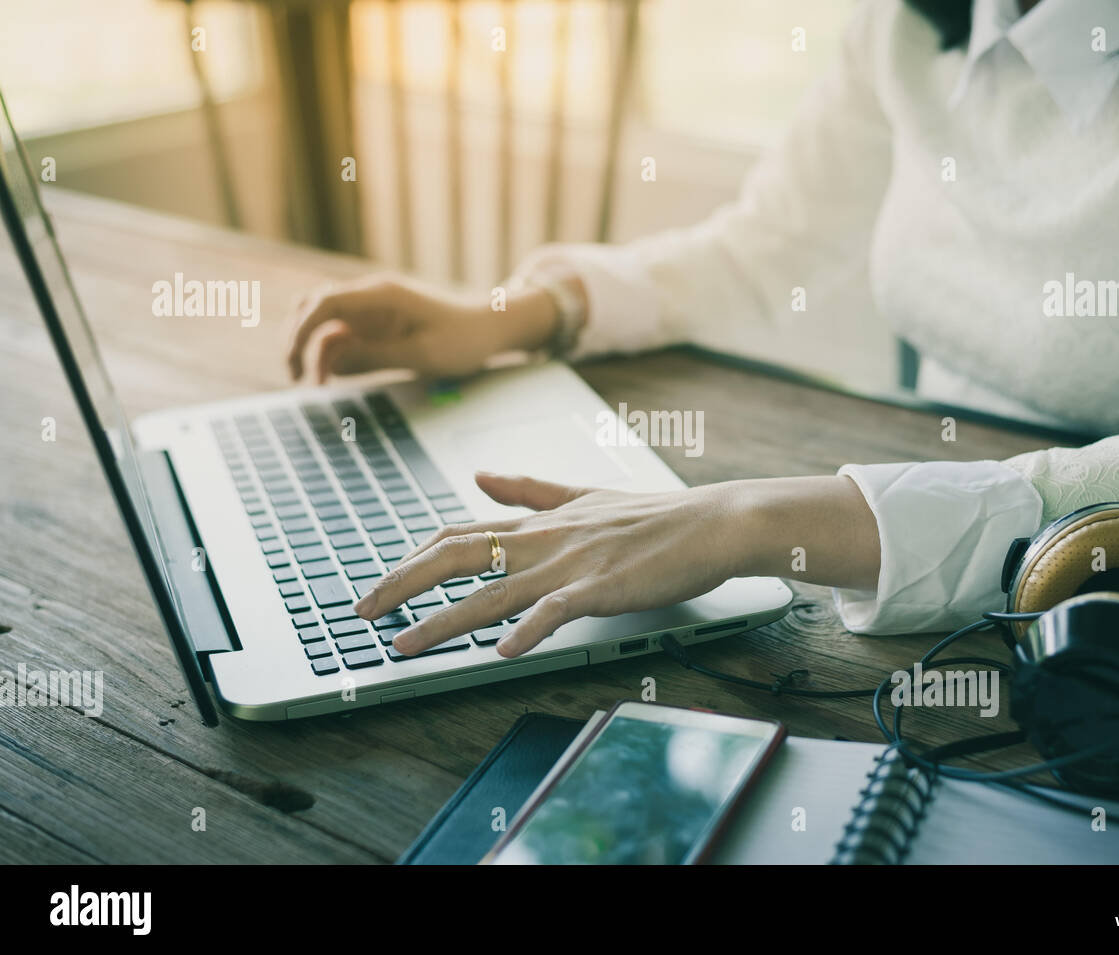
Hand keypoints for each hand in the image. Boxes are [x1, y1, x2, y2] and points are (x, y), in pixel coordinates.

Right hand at [285, 273, 557, 383]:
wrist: (489, 329)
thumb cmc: (462, 340)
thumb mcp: (421, 354)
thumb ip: (376, 355)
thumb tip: (332, 360)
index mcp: (381, 295)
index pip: (325, 302)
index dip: (302, 329)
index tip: (295, 360)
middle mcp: (370, 299)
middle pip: (314, 307)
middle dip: (298, 339)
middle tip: (296, 377)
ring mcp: (371, 313)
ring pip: (323, 324)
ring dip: (313, 351)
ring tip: (316, 385)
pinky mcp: (376, 328)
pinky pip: (342, 339)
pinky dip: (330, 357)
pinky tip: (330, 379)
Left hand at [353, 472, 880, 657]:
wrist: (712, 521)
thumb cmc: (654, 516)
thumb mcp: (583, 495)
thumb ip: (530, 488)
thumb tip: (481, 474)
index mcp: (538, 521)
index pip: (458, 533)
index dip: (411, 558)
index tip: (378, 583)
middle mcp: (543, 539)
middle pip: (456, 555)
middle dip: (401, 586)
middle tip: (361, 613)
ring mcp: (570, 562)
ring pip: (492, 590)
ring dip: (443, 622)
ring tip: (404, 647)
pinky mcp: (603, 586)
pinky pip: (556, 609)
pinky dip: (528, 631)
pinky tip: (504, 652)